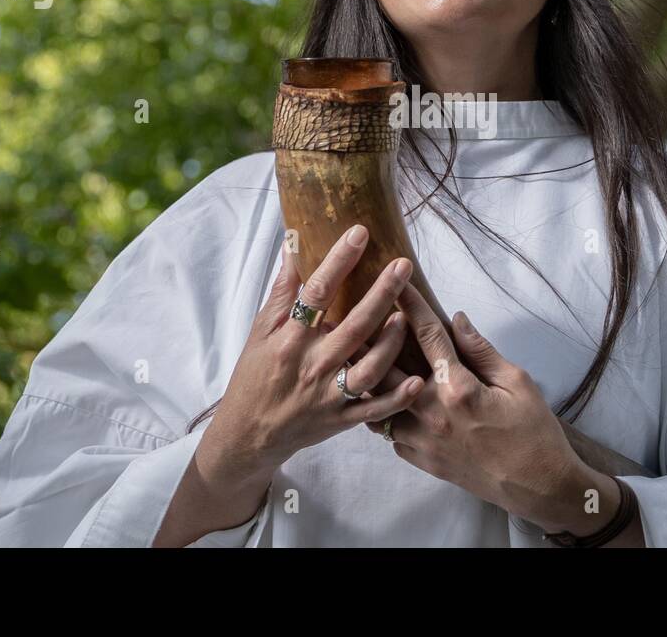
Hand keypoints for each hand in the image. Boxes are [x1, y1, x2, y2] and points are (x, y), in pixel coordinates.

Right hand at [203, 225, 425, 477]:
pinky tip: (418, 380)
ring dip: (391, 343)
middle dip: (381, 294)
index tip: (360, 233)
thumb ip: (284, 287)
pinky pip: (374, 411)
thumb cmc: (255, 374)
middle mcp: (312, 365)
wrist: (248, 433)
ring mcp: (328, 395)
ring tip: (408, 316)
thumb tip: (296, 241)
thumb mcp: (260, 329)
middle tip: (403, 265)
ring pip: (369, 370)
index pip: (317, 293)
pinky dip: (397, 399)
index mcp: (290, 339)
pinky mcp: (341, 420)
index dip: (338, 260)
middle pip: (353, 327)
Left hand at [363, 283, 616, 535]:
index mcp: (458, 388)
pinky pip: (389, 432)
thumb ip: (482, 350)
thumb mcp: (517, 382)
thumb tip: (457, 318)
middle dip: (370, 339)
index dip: (410, 303)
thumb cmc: (534, 431)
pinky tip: (386, 399)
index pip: (427, 335)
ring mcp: (422, 440)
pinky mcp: (420, 460)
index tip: (396, 280)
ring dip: (370, 378)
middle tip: (359, 317)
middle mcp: (432, 413)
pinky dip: (385, 413)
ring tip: (361, 357)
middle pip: (385, 367)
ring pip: (377, 403)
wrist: (538, 487)